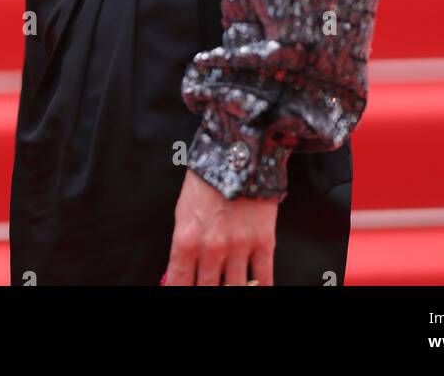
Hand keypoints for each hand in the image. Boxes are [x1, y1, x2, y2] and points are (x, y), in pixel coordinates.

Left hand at [163, 168, 278, 285]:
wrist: (238, 151)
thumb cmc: (207, 180)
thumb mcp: (183, 212)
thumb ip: (183, 247)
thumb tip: (182, 275)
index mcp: (187, 241)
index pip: (180, 284)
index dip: (180, 293)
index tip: (185, 292)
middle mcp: (212, 249)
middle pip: (207, 290)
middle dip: (207, 291)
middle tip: (210, 285)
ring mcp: (239, 247)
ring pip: (236, 289)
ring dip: (232, 290)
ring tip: (230, 284)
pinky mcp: (264, 242)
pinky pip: (263, 279)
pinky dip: (260, 288)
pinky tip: (256, 288)